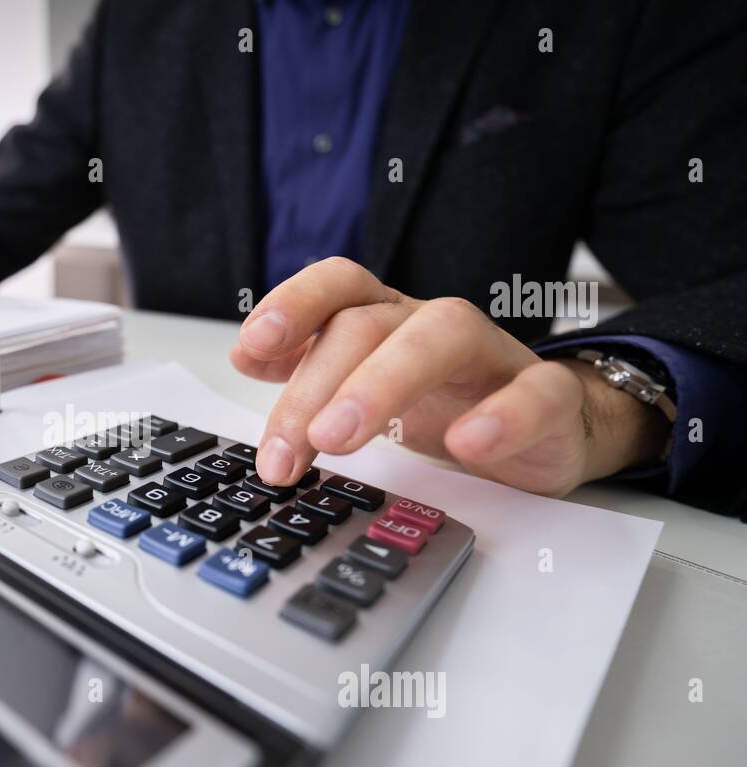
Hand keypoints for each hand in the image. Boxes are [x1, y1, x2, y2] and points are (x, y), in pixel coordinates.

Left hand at [230, 258, 670, 496]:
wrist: (548, 430)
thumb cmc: (446, 405)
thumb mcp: (365, 389)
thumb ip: (307, 371)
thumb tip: (245, 356)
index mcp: (386, 319)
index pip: (338, 286)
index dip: (292, 305)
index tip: (250, 347)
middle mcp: (432, 325)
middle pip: (368, 325)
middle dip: (316, 386)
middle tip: (285, 453)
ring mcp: (494, 356)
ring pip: (444, 337)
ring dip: (382, 385)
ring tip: (338, 440)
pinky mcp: (549, 398)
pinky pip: (535, 392)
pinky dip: (502, 417)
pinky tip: (466, 446)